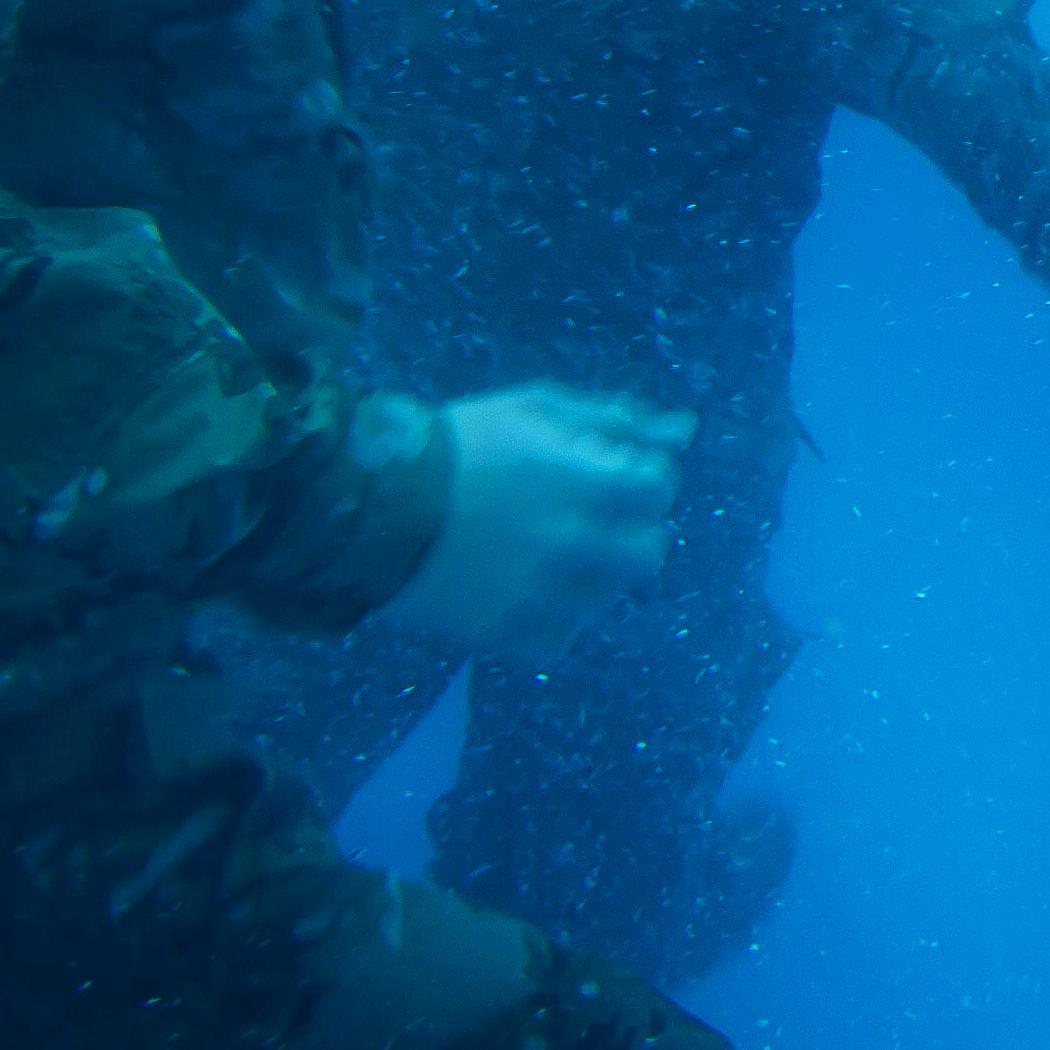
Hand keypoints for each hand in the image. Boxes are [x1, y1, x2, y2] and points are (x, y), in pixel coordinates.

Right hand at [376, 385, 688, 661]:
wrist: (366, 503)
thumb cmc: (459, 444)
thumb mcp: (536, 409)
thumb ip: (614, 419)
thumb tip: (683, 429)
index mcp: (582, 480)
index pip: (660, 488)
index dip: (642, 477)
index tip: (610, 472)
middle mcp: (571, 540)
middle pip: (650, 552)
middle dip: (631, 531)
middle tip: (591, 520)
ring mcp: (540, 592)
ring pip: (608, 598)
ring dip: (591, 574)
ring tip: (545, 551)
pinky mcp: (504, 631)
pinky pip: (560, 639)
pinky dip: (553, 619)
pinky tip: (525, 588)